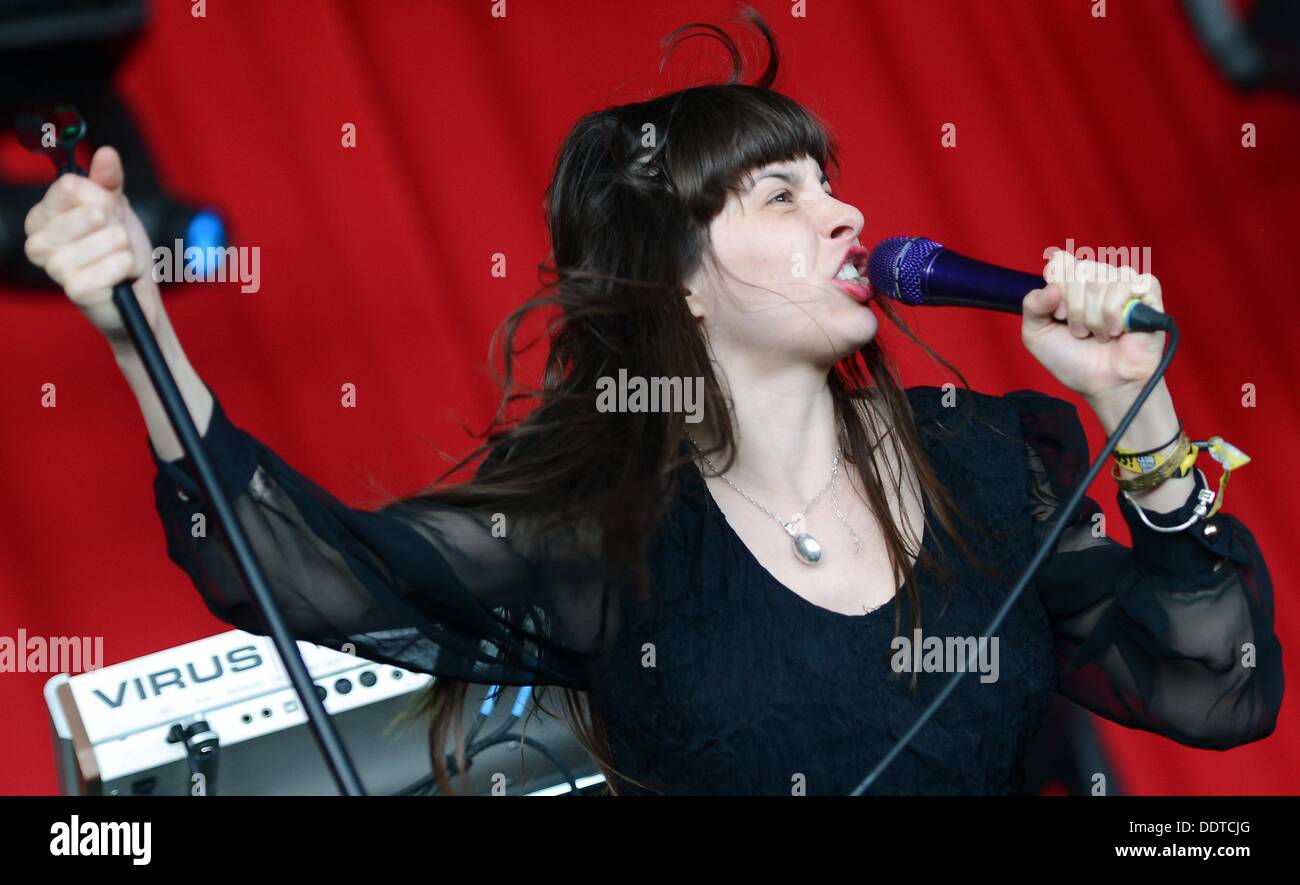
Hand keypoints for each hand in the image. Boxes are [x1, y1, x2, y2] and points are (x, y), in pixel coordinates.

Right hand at [23, 145, 162, 343]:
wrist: (136, 292)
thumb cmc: (119, 250)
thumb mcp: (116, 208)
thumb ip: (108, 181)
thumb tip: (106, 154)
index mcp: (42, 217)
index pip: (71, 187)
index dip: (101, 197)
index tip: (106, 213)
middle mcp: (39, 242)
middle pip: (92, 213)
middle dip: (117, 226)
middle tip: (116, 242)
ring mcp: (55, 268)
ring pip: (107, 240)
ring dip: (125, 250)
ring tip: (120, 259)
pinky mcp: (76, 291)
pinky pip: (114, 266)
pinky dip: (127, 268)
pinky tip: (121, 276)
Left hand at [1021, 248, 1165, 400]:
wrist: (1103, 384)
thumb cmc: (1074, 360)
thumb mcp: (1037, 335)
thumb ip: (1032, 306)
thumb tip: (1051, 287)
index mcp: (1073, 282)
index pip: (1061, 262)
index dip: (1057, 288)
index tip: (1059, 314)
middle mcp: (1099, 277)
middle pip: (1079, 271)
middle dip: (1075, 310)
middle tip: (1082, 332)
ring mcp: (1124, 283)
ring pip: (1101, 281)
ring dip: (1094, 318)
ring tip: (1101, 335)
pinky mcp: (1148, 293)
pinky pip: (1128, 285)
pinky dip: (1115, 313)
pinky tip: (1119, 330)